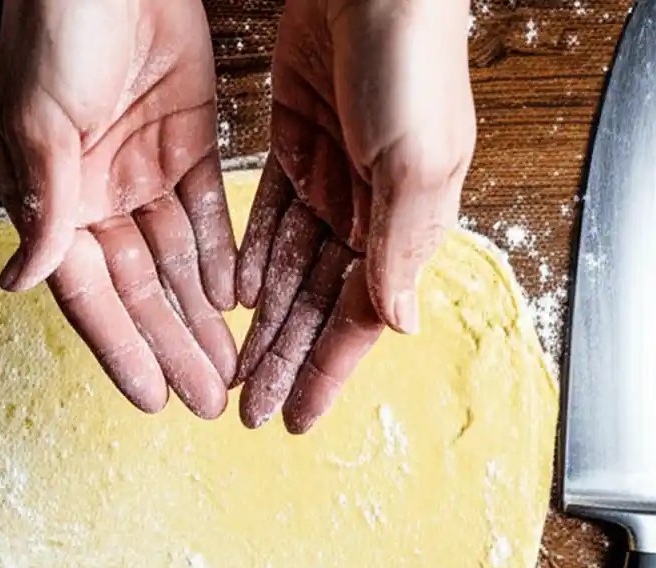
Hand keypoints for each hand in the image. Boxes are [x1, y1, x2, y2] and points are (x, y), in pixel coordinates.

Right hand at [0, 0, 236, 418]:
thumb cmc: (55, 32)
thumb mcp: (39, 123)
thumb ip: (42, 206)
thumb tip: (22, 284)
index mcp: (52, 199)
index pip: (89, 293)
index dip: (121, 348)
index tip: (151, 399)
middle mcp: (97, 196)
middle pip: (141, 289)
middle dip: (172, 345)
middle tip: (207, 400)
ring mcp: (143, 171)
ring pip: (179, 262)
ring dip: (202, 315)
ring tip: (229, 367)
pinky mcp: (188, 141)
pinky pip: (208, 214)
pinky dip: (223, 255)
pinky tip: (237, 300)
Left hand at [235, 0, 475, 431]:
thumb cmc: (410, 62)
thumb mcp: (416, 164)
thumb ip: (402, 247)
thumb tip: (395, 323)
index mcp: (405, 220)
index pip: (358, 317)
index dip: (325, 370)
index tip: (295, 416)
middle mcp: (369, 207)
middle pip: (317, 303)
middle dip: (286, 359)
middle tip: (251, 407)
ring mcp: (331, 178)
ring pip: (290, 269)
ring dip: (266, 320)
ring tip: (238, 367)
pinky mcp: (296, 144)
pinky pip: (270, 217)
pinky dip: (256, 257)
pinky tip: (239, 295)